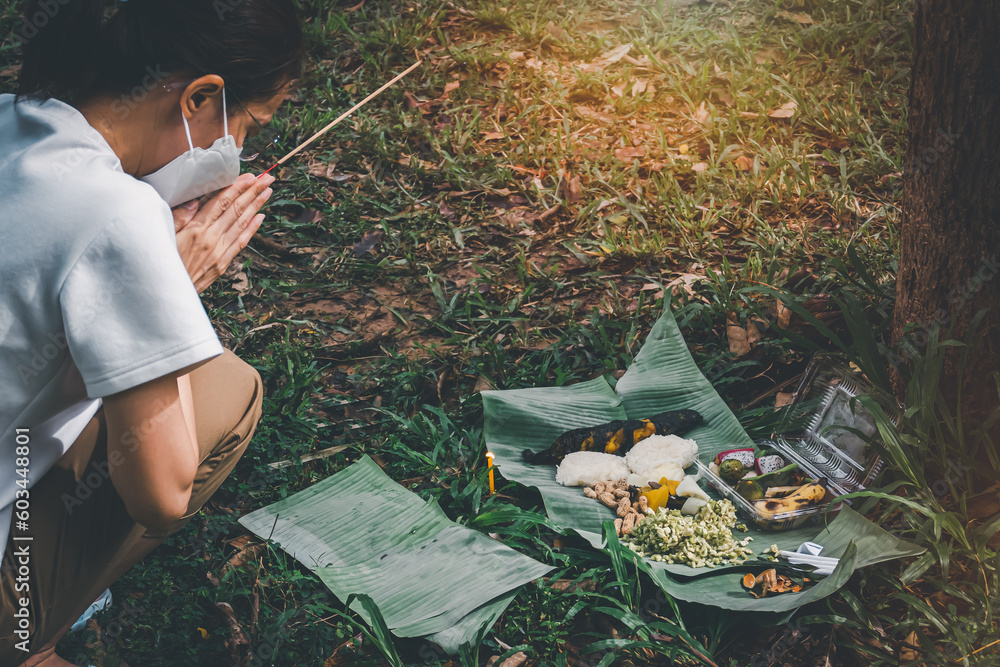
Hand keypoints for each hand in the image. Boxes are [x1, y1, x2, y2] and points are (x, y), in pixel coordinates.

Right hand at [171, 172, 274, 292]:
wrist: (166, 293)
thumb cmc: (160, 262)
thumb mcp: (162, 235)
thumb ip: (179, 216)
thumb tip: (194, 200)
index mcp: (196, 229)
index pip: (221, 202)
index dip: (237, 187)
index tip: (250, 176)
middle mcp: (212, 239)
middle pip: (236, 210)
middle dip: (253, 192)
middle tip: (267, 179)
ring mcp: (219, 252)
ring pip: (242, 224)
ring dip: (256, 206)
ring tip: (267, 192)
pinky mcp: (222, 264)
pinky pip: (241, 242)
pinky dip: (252, 228)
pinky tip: (260, 217)